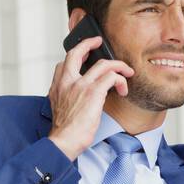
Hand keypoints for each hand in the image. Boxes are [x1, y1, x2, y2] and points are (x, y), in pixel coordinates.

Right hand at [46, 35, 133, 159]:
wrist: (64, 142)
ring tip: (126, 71)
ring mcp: (80, 85)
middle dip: (89, 43)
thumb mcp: (59, 111)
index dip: (76, 57)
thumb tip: (79, 100)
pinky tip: (123, 89)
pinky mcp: (93, 92)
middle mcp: (67, 82)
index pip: (63, 64)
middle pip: (76, 52)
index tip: (84, 57)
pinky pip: (111, 77)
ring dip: (118, 65)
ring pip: (103, 63)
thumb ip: (66, 100)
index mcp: (57, 87)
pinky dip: (120, 80)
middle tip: (98, 42)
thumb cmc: (65, 133)